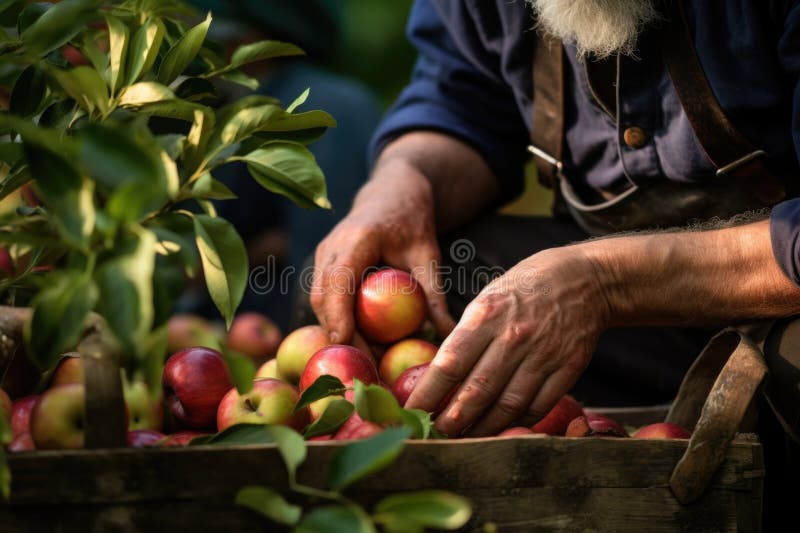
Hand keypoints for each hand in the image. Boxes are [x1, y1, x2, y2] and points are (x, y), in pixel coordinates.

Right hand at [310, 161, 455, 343]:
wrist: (391, 193)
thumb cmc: (411, 220)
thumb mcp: (428, 253)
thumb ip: (434, 293)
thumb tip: (449, 335)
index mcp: (357, 238)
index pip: (339, 280)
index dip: (338, 313)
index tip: (347, 344)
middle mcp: (331, 247)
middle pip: (322, 297)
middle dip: (338, 334)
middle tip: (364, 367)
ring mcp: (323, 257)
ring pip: (318, 302)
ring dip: (337, 331)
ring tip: (365, 360)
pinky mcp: (323, 266)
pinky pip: (323, 300)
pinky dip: (338, 321)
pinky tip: (361, 343)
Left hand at [405, 246, 610, 436]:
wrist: (585, 279)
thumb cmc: (525, 288)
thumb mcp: (488, 298)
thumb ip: (466, 335)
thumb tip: (438, 376)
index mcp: (486, 315)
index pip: (449, 364)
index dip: (428, 394)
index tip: (412, 412)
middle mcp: (513, 336)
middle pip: (477, 391)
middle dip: (452, 420)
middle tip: (437, 435)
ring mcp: (543, 354)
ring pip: (508, 405)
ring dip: (483, 428)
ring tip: (465, 438)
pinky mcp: (568, 368)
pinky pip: (538, 406)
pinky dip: (517, 422)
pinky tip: (502, 428)